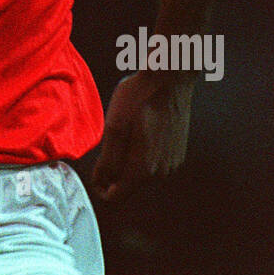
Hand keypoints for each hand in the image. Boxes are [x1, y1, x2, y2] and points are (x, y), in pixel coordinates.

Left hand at [90, 70, 196, 203]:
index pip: (116, 197)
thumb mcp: (114, 126)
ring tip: (127, 132)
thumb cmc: (140, 97)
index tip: (96, 170)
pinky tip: (142, 130)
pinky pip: (154, 162)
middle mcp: (162, 173)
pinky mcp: (178, 153)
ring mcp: (172, 163)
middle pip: (129, 185)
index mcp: (143, 169)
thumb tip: (101, 181)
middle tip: (110, 142)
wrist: (170, 78)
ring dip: (129, 160)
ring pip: (141, 173)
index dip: (100, 186)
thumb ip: (107, 160)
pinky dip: (143, 152)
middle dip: (115, 170)